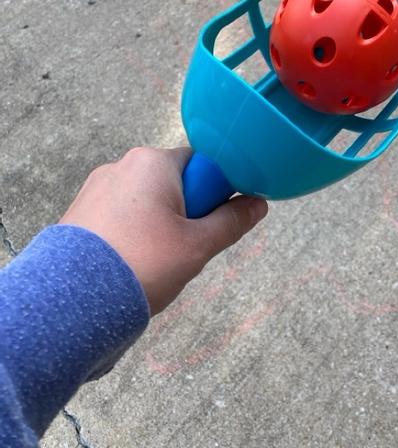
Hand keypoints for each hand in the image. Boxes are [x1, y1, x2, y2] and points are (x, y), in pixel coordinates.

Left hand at [59, 146, 267, 314]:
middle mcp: (122, 165)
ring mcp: (96, 188)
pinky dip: (131, 236)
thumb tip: (258, 205)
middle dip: (184, 215)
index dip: (213, 195)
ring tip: (150, 264)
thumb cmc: (141, 265)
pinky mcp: (79, 212)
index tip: (209, 225)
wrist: (71, 304)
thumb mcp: (198, 246)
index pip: (201, 165)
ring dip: (158, 227)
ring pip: (147, 203)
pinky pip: (120, 217)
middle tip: (181, 250)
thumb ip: (232, 222)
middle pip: (174, 184)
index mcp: (153, 162)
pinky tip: (128, 265)